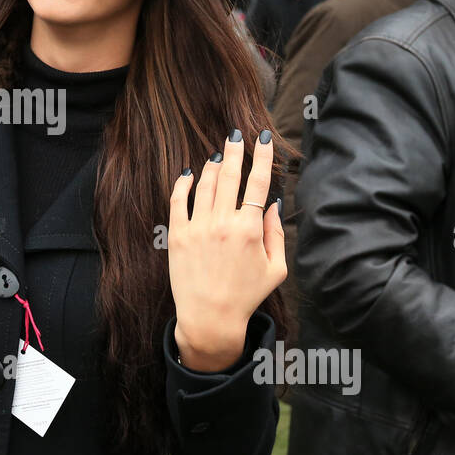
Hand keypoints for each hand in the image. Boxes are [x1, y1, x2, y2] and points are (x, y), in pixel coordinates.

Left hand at [168, 129, 285, 371]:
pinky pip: (179, 200)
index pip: (258, 182)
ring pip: (205, 184)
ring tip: (219, 155)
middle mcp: (223, 223)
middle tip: (236, 135)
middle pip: (230, 176)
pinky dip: (183, 183)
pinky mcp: (178, 235)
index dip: (263, 157)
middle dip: (234, 151)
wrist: (210, 318)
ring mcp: (198, 227)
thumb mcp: (276, 269)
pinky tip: (188, 173)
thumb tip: (273, 204)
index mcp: (250, 229)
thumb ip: (277, 234)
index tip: (264, 139)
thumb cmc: (247, 296)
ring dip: (213, 165)